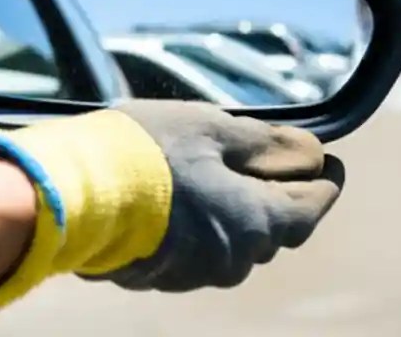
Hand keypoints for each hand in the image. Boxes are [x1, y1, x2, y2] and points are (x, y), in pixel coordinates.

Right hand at [0, 101, 343, 314]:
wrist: (70, 193)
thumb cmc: (146, 152)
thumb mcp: (213, 128)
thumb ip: (268, 143)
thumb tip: (312, 153)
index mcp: (257, 223)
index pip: (312, 207)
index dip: (325, 180)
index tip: (331, 161)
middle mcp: (233, 259)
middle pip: (273, 227)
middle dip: (277, 193)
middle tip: (271, 158)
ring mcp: (193, 272)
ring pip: (232, 239)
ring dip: (234, 207)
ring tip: (217, 170)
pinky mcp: (159, 274)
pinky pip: (197, 247)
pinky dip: (200, 221)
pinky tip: (179, 193)